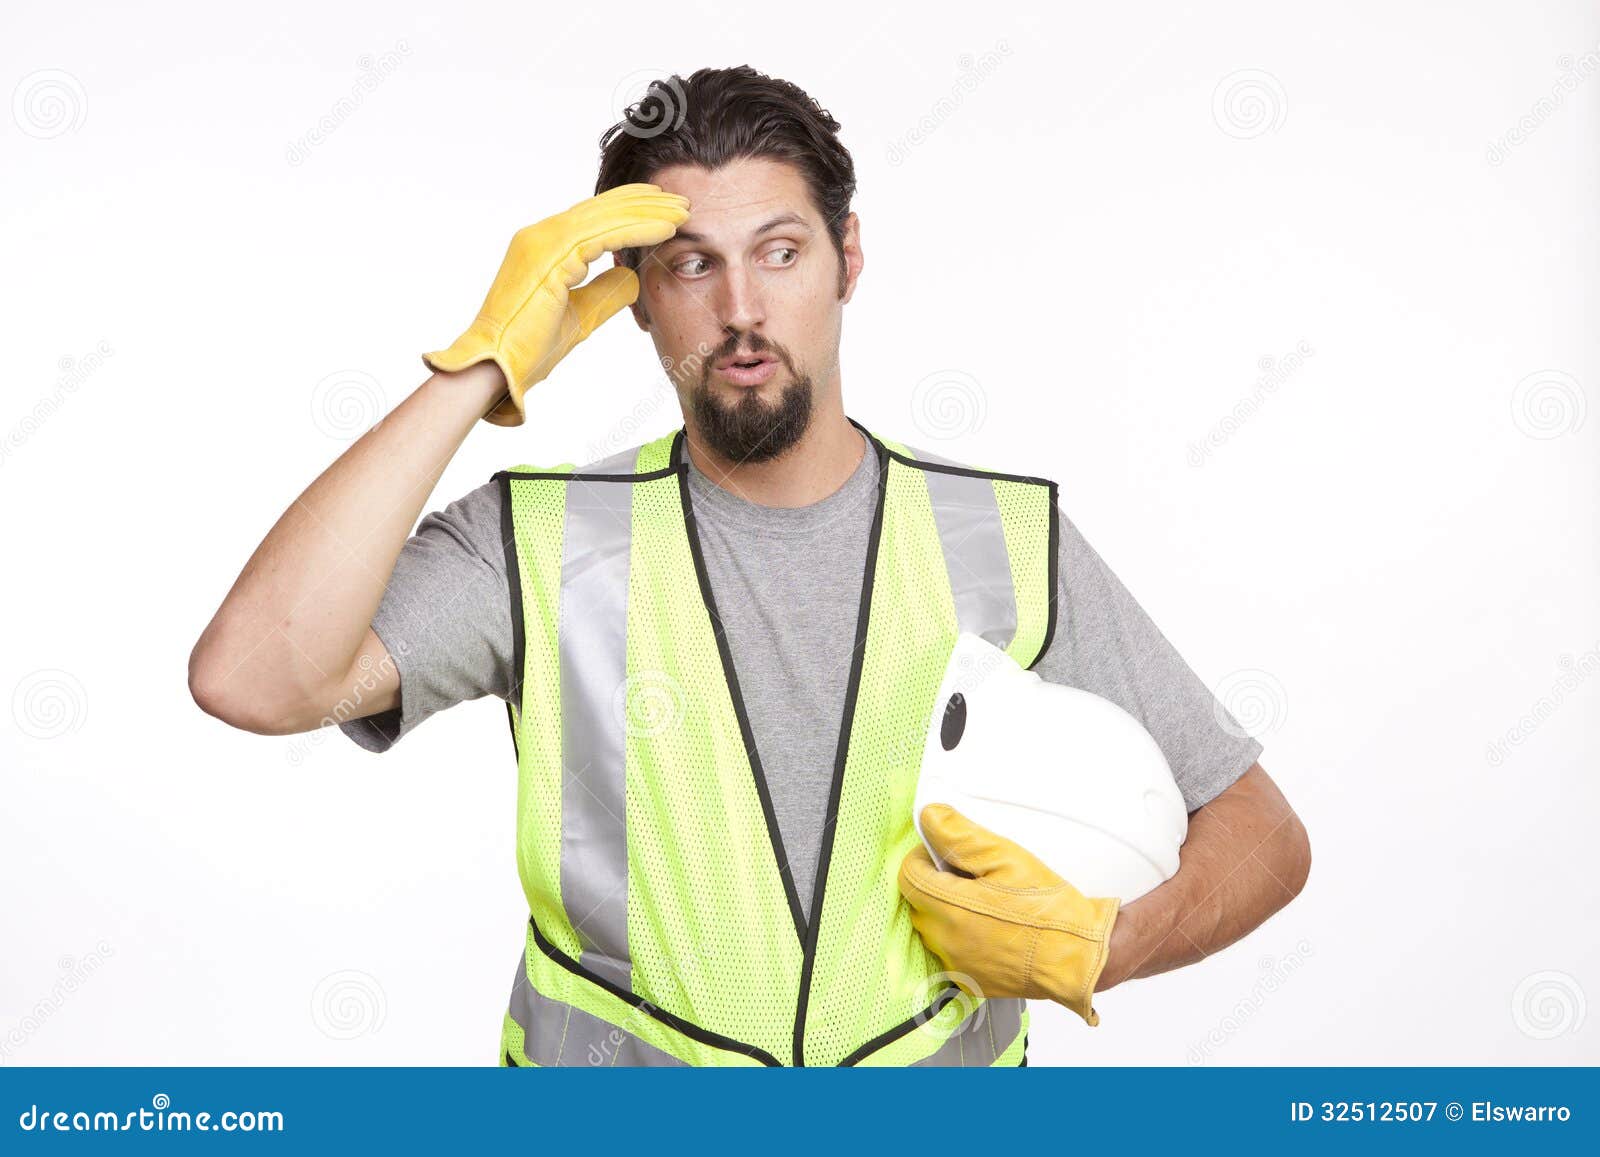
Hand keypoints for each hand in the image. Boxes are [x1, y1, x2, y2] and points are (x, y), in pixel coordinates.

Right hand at [423, 183, 690, 425]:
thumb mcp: (581, 316)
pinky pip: (602, 234)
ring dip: (647, 212)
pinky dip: (636, 229)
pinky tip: (665, 229)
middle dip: (645, 202)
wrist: (497, 367)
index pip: (594, 218)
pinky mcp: (548, 256)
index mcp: (545, 247)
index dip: (631, 211)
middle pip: (601, 209)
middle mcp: (540, 236)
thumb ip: (604, 292)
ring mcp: (541, 242)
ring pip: (604, 216)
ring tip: (682, 211)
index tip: (666, 210)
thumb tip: (630, 275)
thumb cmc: (529, 348)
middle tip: (682, 200)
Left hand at [898, 803, 1120, 1025]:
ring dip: (946, 910)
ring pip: (932, 928)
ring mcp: (956, 965)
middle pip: (918, 902)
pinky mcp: (969, 980)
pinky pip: (949, 951)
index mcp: (950, 909)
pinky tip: (989, 926)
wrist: (1079, 954)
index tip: (945, 853)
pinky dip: (960, 935)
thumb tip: (930, 817)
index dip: (923, 857)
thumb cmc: (1049, 908)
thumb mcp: (1006, 857)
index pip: (907, 876)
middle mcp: (946, 942)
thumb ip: (960, 835)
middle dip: (935, 883)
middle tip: (971, 874)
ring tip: (984, 899)